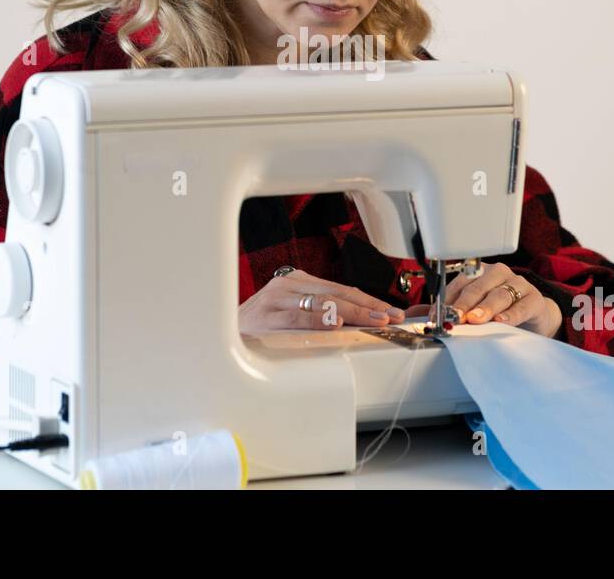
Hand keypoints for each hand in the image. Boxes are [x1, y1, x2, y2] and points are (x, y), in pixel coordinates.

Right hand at [239, 268, 406, 333]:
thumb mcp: (291, 311)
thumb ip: (320, 312)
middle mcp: (289, 284)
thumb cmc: (259, 326)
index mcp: (298, 281)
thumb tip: (358, 321)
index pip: (342, 289)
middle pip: (338, 293)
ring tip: (374, 320)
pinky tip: (336, 322)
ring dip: (353, 312)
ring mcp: (277, 299)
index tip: (392, 312)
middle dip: (368, 306)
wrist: (220, 333)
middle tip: (390, 317)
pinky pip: (298, 317)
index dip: (370, 301)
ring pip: (323, 303)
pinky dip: (319, 320)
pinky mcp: (266, 315)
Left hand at [403, 263, 562, 337]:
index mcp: (479, 274)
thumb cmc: (500, 309)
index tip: (437, 316)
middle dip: (463, 304)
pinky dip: (511, 313)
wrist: (535, 315)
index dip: (447, 300)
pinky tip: (502, 320)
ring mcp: (517, 284)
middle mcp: (497, 274)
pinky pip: (522, 305)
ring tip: (476, 319)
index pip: (458, 284)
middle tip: (454, 317)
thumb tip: (417, 315)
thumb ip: (448, 310)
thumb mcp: (475, 308)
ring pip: (499, 294)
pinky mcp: (534, 299)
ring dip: (485, 307)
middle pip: (477, 287)